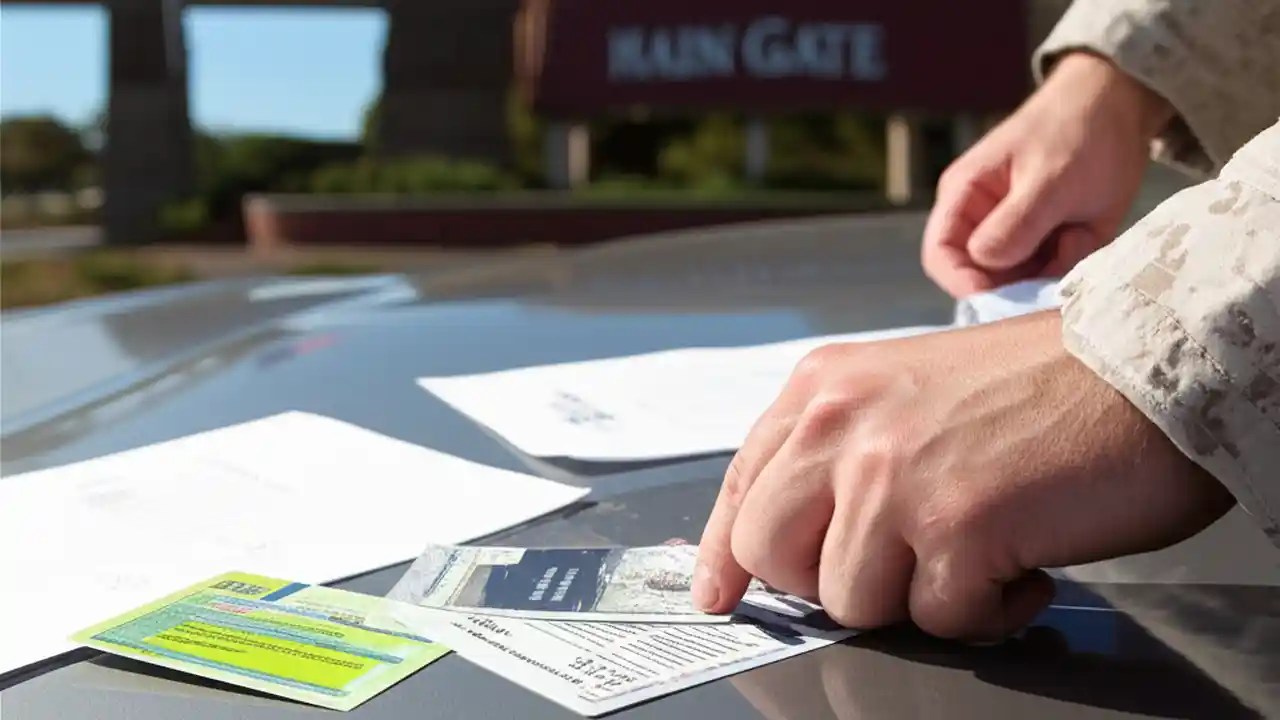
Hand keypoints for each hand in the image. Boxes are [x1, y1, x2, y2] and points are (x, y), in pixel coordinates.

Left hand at [693, 312, 1232, 639]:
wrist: (1140, 369)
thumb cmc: (1038, 382)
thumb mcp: (903, 388)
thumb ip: (840, 449)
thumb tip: (798, 535)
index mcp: (824, 389)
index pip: (742, 486)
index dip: (725, 551)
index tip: (718, 591)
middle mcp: (844, 427)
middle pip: (771, 555)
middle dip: (824, 580)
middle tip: (892, 565)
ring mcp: (893, 477)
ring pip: (850, 602)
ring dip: (919, 594)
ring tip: (976, 547)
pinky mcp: (955, 527)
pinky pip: (941, 622)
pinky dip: (988, 609)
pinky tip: (1019, 561)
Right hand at [922, 53, 1173, 297]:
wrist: (1124, 104)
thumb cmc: (1079, 132)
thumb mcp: (1051, 180)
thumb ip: (1016, 224)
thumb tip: (983, 263)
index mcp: (965, 197)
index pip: (940, 257)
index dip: (965, 285)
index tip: (1007, 301)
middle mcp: (981, 220)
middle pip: (981, 277)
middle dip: (1021, 281)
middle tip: (1060, 262)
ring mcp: (1015, 232)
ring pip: (1020, 280)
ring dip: (1052, 271)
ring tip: (1081, 234)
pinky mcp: (1045, 240)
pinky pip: (1049, 272)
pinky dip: (1071, 262)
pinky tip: (1088, 231)